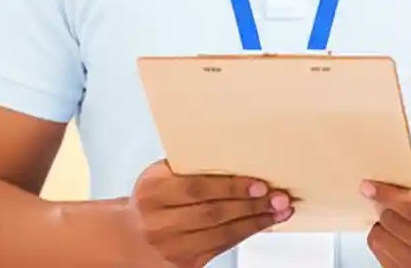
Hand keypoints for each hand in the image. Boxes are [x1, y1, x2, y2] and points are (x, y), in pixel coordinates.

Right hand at [128, 161, 292, 267]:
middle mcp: (160, 222)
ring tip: (279, 210)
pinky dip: (246, 233)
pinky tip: (262, 224)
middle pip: (214, 213)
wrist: (131, 236)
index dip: (230, 187)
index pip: (197, 189)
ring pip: (222, 233)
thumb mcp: (159, 177)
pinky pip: (222, 248)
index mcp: (154, 192)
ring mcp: (174, 247)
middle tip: (278, 197)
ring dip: (256, 221)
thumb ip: (187, 168)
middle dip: (251, 205)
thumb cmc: (151, 200)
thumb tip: (233, 154)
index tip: (258, 183)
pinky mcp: (187, 264)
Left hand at [363, 169, 410, 266]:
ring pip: (385, 242)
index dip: (388, 195)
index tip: (370, 187)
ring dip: (381, 227)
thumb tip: (385, 173)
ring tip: (390, 220)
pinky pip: (381, 255)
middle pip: (399, 227)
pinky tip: (391, 235)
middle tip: (384, 204)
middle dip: (385, 212)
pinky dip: (380, 242)